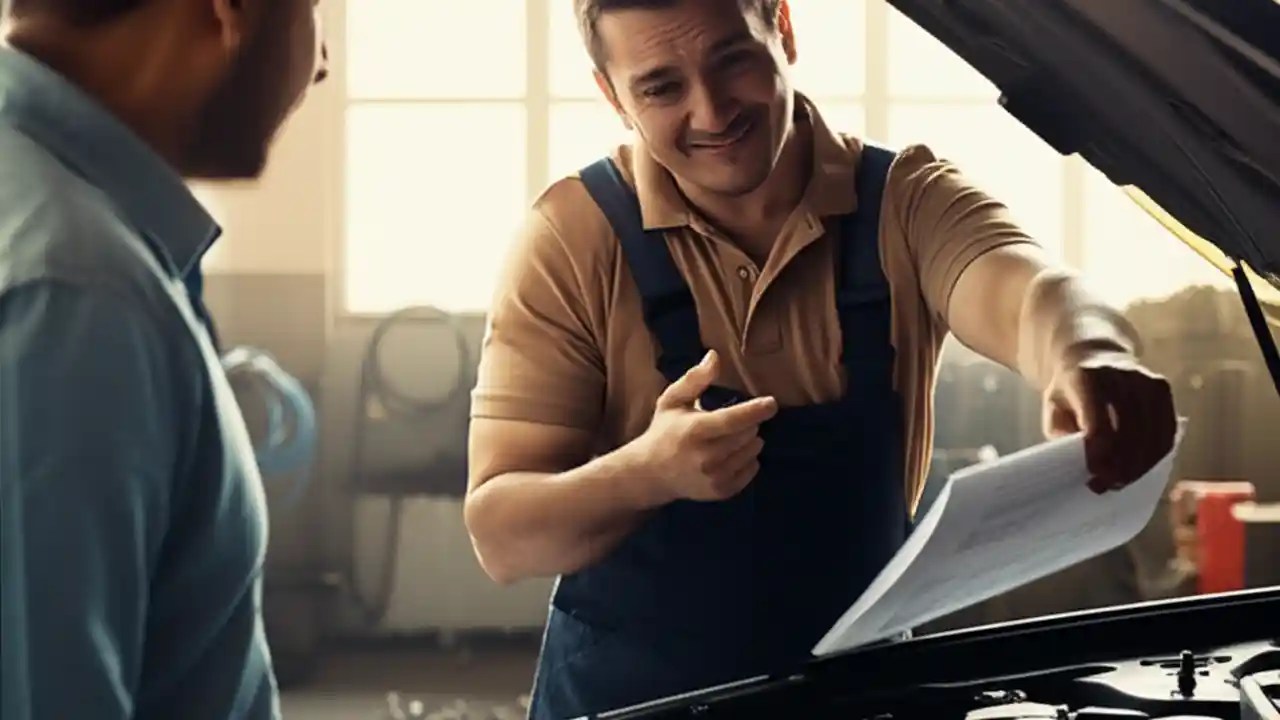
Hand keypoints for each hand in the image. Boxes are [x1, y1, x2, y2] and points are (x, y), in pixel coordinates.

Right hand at [630, 350, 777, 503]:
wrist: (650, 474)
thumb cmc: (664, 431)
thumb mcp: (672, 400)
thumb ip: (695, 379)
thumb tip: (714, 356)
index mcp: (695, 431)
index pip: (734, 420)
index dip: (756, 410)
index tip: (772, 402)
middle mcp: (707, 457)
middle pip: (749, 434)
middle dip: (748, 423)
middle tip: (731, 422)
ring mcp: (715, 477)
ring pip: (753, 451)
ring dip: (750, 440)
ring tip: (729, 438)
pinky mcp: (722, 491)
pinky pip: (752, 469)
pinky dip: (748, 459)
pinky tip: (731, 454)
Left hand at [1043, 347, 1176, 493]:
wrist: (1092, 356)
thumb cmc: (1069, 391)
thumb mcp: (1053, 409)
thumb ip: (1063, 434)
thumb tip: (1085, 465)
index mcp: (1087, 379)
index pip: (1098, 426)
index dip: (1098, 457)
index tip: (1093, 476)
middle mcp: (1121, 376)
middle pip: (1129, 434)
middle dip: (1120, 466)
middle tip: (1107, 486)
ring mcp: (1146, 381)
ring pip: (1152, 435)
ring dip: (1139, 466)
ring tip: (1121, 481)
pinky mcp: (1162, 389)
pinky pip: (1166, 430)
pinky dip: (1154, 455)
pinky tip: (1139, 467)